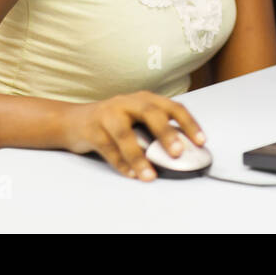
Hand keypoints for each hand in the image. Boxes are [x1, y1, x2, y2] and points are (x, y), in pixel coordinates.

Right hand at [60, 91, 206, 180]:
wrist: (74, 121)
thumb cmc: (114, 121)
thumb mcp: (137, 119)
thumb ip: (156, 131)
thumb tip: (183, 152)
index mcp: (145, 99)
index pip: (173, 107)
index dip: (189, 123)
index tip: (201, 141)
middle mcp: (128, 102)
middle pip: (151, 113)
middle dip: (166, 133)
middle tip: (178, 153)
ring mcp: (108, 114)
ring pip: (125, 134)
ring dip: (139, 157)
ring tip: (150, 175)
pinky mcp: (91, 129)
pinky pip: (108, 148)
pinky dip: (121, 164)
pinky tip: (132, 174)